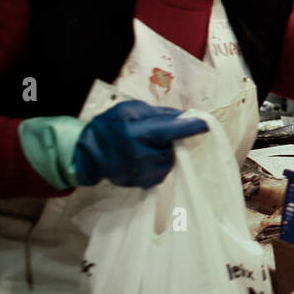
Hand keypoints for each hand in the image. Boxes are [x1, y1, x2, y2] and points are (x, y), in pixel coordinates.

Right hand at [74, 101, 208, 187]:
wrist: (87, 153)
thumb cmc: (109, 126)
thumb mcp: (130, 110)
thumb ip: (159, 114)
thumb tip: (185, 116)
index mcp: (135, 133)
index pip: (170, 130)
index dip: (190, 127)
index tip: (206, 123)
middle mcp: (140, 155)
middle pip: (174, 147)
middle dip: (171, 140)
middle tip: (154, 135)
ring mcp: (141, 172)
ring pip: (170, 160)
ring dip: (165, 152)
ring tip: (146, 146)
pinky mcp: (143, 183)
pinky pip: (163, 172)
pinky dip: (159, 163)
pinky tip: (144, 157)